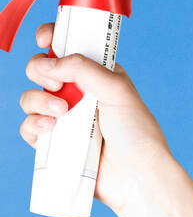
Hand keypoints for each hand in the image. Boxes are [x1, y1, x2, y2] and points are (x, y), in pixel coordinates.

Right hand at [19, 22, 172, 216]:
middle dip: (39, 70)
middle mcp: (79, 94)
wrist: (138, 179)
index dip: (51, 37)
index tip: (45, 39)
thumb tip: (47, 63)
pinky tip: (49, 129)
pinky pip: (30, 129)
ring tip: (60, 113)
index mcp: (96, 75)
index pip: (67, 47)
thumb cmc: (137, 134)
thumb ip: (82, 68)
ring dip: (37, 100)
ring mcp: (66, 120)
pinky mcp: (57, 145)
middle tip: (56, 84)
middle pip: (41, 70)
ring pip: (31, 98)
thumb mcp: (117, 89)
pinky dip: (33, 125)